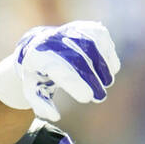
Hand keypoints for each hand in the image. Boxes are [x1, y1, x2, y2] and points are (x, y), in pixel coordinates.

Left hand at [0, 21, 119, 121]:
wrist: (37, 45)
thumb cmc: (37, 73)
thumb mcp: (32, 90)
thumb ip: (41, 105)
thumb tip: (56, 117)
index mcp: (39, 56)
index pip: (60, 69)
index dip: (76, 83)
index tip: (87, 98)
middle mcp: (55, 39)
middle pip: (78, 59)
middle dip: (92, 79)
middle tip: (100, 97)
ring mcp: (70, 30)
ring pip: (92, 44)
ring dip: (104, 65)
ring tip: (108, 82)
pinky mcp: (84, 26)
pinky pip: (100, 36)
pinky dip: (109, 52)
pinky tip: (112, 68)